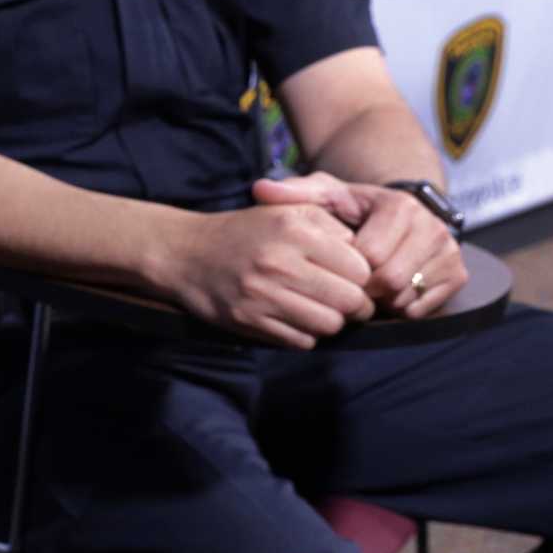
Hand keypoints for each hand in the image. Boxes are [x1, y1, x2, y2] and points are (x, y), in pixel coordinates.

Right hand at [158, 196, 373, 348]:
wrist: (186, 254)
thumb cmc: (246, 232)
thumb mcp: (287, 211)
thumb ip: (330, 224)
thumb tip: (365, 253)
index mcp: (293, 229)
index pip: (360, 268)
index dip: (364, 277)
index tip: (353, 278)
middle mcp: (279, 261)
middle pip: (349, 301)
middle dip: (354, 304)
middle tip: (347, 301)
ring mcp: (262, 294)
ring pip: (328, 324)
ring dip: (330, 321)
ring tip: (320, 309)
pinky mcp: (248, 321)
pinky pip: (301, 341)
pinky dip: (305, 334)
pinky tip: (294, 318)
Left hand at [254, 177, 465, 316]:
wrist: (394, 215)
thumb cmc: (351, 210)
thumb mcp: (324, 196)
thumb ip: (293, 193)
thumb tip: (259, 189)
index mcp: (399, 206)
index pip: (369, 257)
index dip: (345, 268)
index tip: (333, 263)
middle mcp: (432, 226)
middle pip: (391, 280)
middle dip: (363, 287)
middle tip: (347, 281)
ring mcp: (449, 250)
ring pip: (408, 295)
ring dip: (381, 299)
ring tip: (367, 284)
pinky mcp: (458, 272)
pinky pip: (426, 307)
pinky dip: (403, 307)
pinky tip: (388, 292)